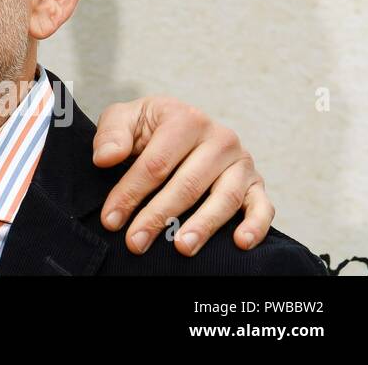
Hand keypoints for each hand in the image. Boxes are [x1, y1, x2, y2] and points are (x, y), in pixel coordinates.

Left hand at [93, 96, 271, 256]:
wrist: (179, 124)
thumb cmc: (148, 128)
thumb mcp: (124, 119)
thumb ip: (112, 134)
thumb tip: (105, 158)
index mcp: (185, 118)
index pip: (156, 164)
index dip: (131, 194)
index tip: (111, 220)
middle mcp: (219, 138)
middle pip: (187, 184)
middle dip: (158, 217)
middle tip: (136, 243)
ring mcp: (241, 161)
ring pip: (224, 198)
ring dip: (203, 226)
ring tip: (181, 247)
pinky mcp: (256, 182)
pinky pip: (262, 206)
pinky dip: (255, 225)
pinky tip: (240, 243)